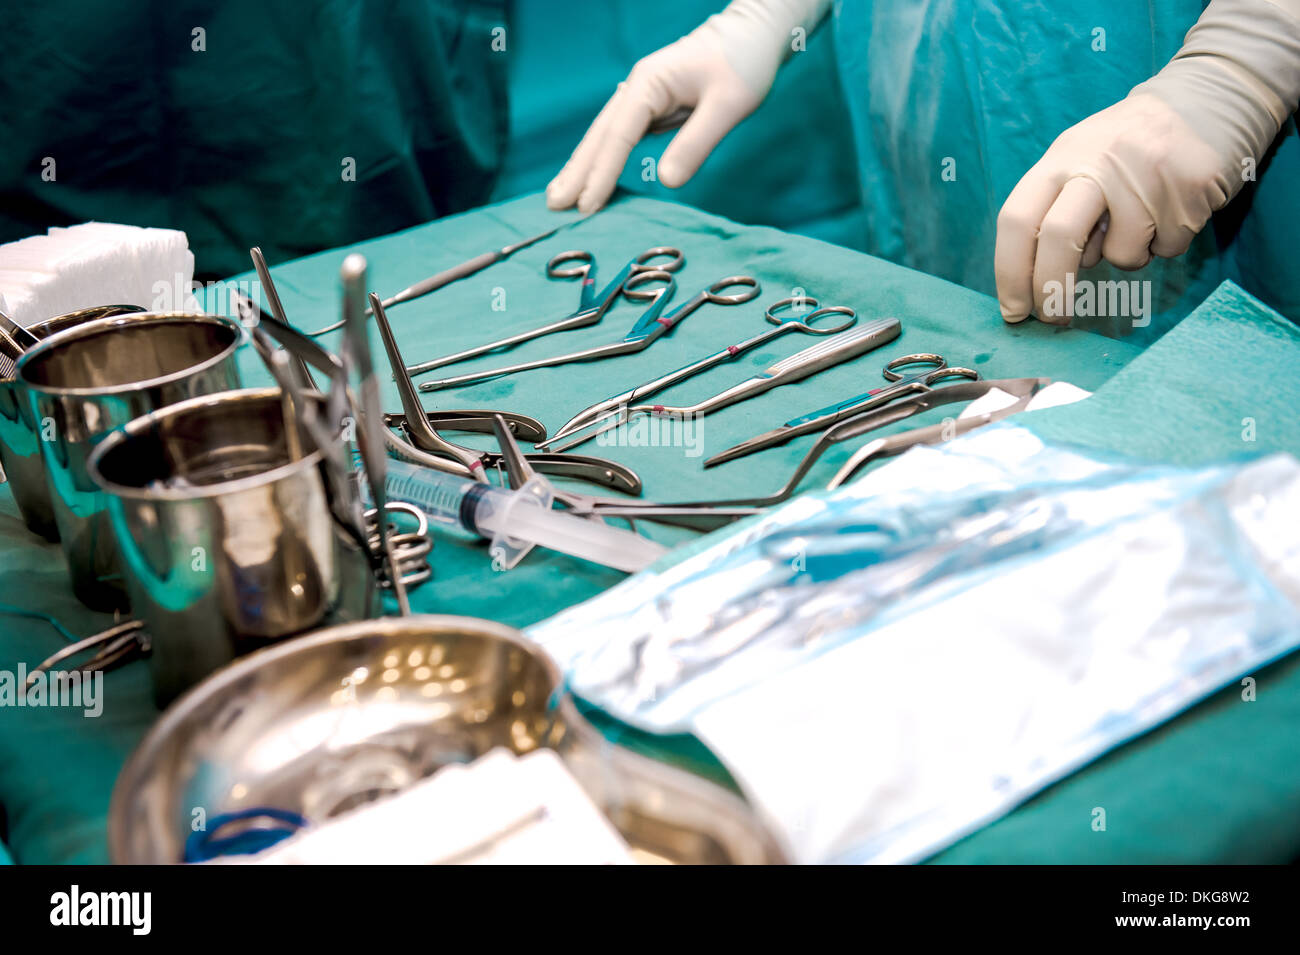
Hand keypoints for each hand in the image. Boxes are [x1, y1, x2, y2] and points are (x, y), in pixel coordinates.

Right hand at [546, 0, 829, 213]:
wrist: (753, 34)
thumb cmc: (744, 64)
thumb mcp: (727, 106)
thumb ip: (696, 143)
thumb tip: (665, 182)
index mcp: (649, 84)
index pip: (618, 136)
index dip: (601, 173)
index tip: (587, 205)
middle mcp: (637, 89)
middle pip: (599, 135)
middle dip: (576, 171)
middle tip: (553, 206)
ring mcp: (642, 97)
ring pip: (605, 136)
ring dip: (583, 166)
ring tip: (560, 197)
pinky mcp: (652, 107)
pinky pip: (620, 138)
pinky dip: (603, 159)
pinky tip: (592, 179)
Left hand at [995, 0, 1299, 324]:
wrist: (1206, 98)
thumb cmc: (1126, 148)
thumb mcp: (1079, 161)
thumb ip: (1053, 211)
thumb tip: (1033, 286)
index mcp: (1061, 158)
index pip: (1017, 220)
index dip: (1010, 273)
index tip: (1015, 312)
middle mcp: (1098, 162)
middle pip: (1059, 238)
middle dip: (1052, 289)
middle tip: (1055, 317)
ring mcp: (1145, 174)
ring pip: (1121, 254)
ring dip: (1126, 256)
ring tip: (1140, 220)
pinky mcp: (1190, 189)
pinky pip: (1167, 249)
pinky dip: (1165, 244)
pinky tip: (1171, 209)